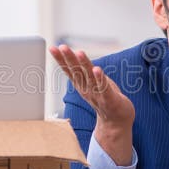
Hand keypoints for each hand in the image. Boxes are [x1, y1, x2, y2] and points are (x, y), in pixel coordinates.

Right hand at [49, 44, 134, 164]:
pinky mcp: (110, 100)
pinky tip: (97, 69)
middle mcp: (87, 89)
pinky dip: (100, 79)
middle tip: (62, 47)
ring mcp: (98, 95)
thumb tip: (74, 55)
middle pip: (77, 71)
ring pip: (89, 77)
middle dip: (69, 59)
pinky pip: (104, 88)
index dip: (61, 59)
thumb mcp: (91, 83)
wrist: (116, 122)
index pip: (69, 70)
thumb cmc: (104, 98)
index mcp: (81, 85)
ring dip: (84, 65)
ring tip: (79, 52)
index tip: (52, 48)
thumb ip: (83, 72)